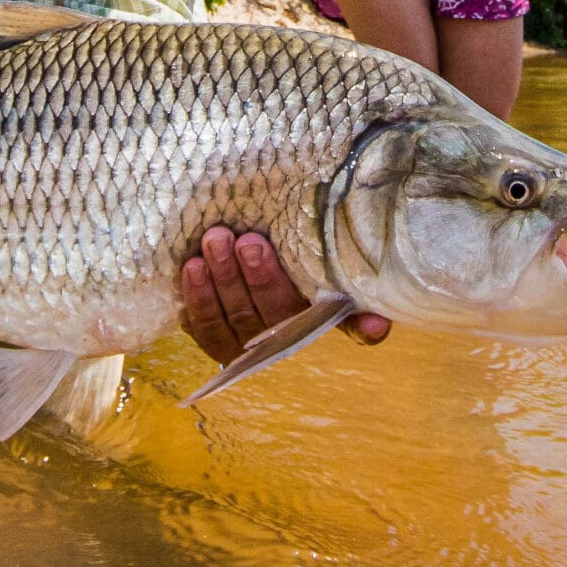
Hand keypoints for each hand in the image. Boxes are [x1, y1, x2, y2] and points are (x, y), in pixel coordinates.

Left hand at [179, 226, 390, 364]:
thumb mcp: (302, 227)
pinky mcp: (218, 338)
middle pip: (280, 315)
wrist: (227, 236)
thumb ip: (329, 229)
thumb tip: (362, 252)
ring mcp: (254, 338)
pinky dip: (198, 298)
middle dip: (263, 279)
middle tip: (249, 242)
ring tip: (215, 242)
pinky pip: (207, 328)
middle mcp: (293, 329)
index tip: (374, 322)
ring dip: (225, 281)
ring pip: (240, 319)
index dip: (366, 327)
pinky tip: (192, 267)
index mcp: (325, 304)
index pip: (353, 321)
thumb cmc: (276, 231)